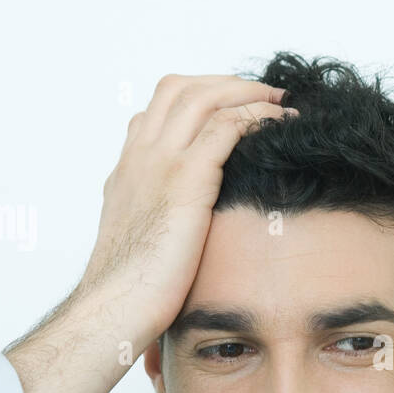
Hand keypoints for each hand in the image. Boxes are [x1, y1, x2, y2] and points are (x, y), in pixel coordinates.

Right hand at [5, 74, 296, 392]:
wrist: (113, 309)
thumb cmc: (130, 294)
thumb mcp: (141, 246)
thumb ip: (158, 224)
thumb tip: (181, 234)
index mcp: (128, 170)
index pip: (157, 110)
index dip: (198, 97)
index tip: (232, 105)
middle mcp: (139, 157)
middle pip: (180, 89)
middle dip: (226, 84)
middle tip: (263, 94)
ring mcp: (160, 163)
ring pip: (204, 97)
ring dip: (247, 93)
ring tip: (280, 102)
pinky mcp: (186, 179)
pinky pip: (227, 126)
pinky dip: (255, 116)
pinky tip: (279, 124)